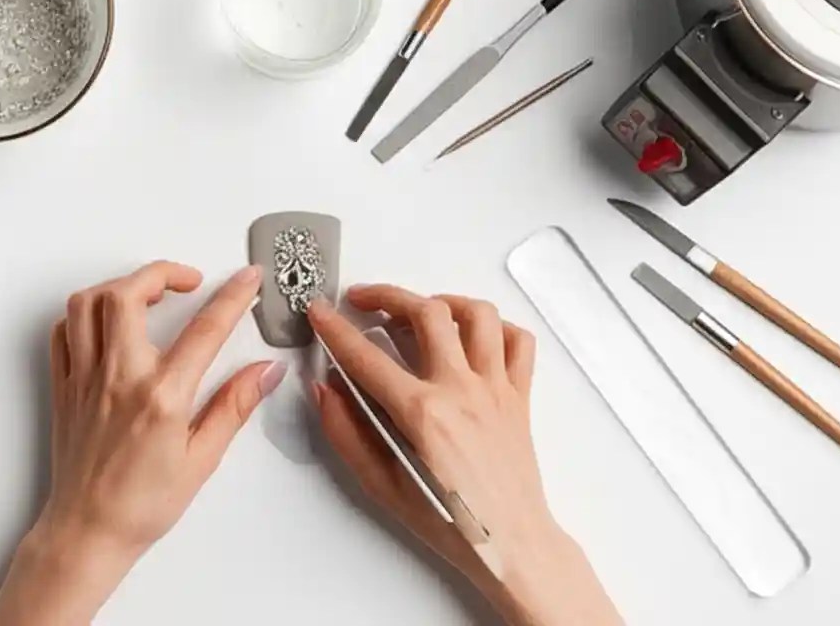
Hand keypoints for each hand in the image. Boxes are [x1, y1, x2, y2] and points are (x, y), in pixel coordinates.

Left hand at [0, 262, 286, 625]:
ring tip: (146, 294)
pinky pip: (63, 331)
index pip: (205, 329)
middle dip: (162, 273)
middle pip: (129, 294)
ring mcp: (85, 378)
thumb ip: (234, 406)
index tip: (247, 280)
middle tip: (188, 281)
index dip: (232, 296)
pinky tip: (106, 323)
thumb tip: (265, 372)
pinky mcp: (63, 386)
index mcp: (161, 397)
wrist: (89, 531)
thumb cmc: (142, 504)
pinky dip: (83, 314)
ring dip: (119, 286)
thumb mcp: (202, 458)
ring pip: (87, 303)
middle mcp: (118, 378)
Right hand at [309, 285, 621, 625]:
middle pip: (426, 313)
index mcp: (423, 415)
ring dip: (444, 302)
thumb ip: (347, 433)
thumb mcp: (381, 486)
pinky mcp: (520, 396)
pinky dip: (497, 328)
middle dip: (387, 295)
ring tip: (422, 309)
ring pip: (478, 314)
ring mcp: (495, 389)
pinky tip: (473, 336)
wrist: (511, 544)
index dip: (336, 329)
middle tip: (364, 300)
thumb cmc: (451, 524)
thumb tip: (326, 390)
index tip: (320, 313)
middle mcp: (462, 391)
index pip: (367, 356)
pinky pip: (518, 341)